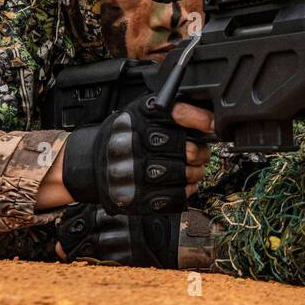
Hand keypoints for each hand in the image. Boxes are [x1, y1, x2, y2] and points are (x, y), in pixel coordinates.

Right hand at [55, 96, 213, 214]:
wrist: (91, 161)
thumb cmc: (123, 135)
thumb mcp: (141, 111)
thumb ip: (171, 107)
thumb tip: (205, 115)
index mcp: (139, 120)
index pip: (180, 116)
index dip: (201, 120)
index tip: (213, 124)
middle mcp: (135, 145)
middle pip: (189, 150)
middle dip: (200, 153)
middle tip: (199, 153)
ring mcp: (135, 174)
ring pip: (185, 174)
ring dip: (195, 173)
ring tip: (192, 169)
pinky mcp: (137, 197)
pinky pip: (174, 196)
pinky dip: (185, 191)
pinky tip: (183, 184)